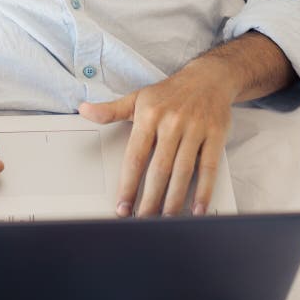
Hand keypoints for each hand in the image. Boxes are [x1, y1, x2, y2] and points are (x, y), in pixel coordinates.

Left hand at [78, 59, 235, 217]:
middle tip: (143, 222)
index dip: (128, 185)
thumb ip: (111, 110)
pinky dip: (203, 191)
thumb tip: (84, 110)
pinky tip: (196, 209)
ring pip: (182, 171)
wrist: (208, 77)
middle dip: (150, 200)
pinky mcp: (215, 135)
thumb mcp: (138, 98)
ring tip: (166, 220)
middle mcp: (172, 123)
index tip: (122, 208)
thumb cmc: (169, 92)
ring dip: (174, 200)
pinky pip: (208, 168)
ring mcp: (195, 129)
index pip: (135, 157)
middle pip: (159, 169)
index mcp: (150, 115)